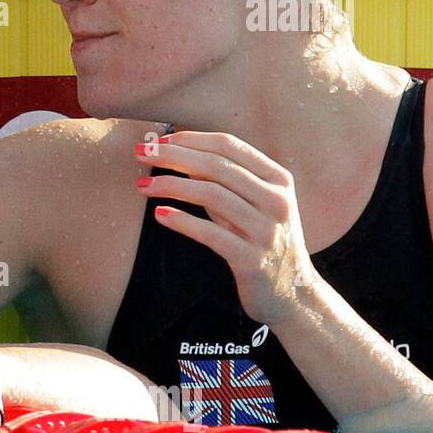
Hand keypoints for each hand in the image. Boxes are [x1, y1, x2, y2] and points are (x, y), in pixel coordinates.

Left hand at [134, 131, 321, 326]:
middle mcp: (276, 200)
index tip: (159, 140)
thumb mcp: (251, 204)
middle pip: (217, 166)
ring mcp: (267, 231)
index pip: (230, 146)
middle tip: (140, 153)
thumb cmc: (262, 240)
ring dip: (171, 185)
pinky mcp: (252, 260)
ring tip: (142, 184)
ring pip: (212, 195)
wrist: (292, 293)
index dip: (191, 139)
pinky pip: (212, 235)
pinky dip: (183, 221)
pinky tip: (160, 214)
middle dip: (173, 156)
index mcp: (278, 179)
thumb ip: (224, 182)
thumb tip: (178, 154)